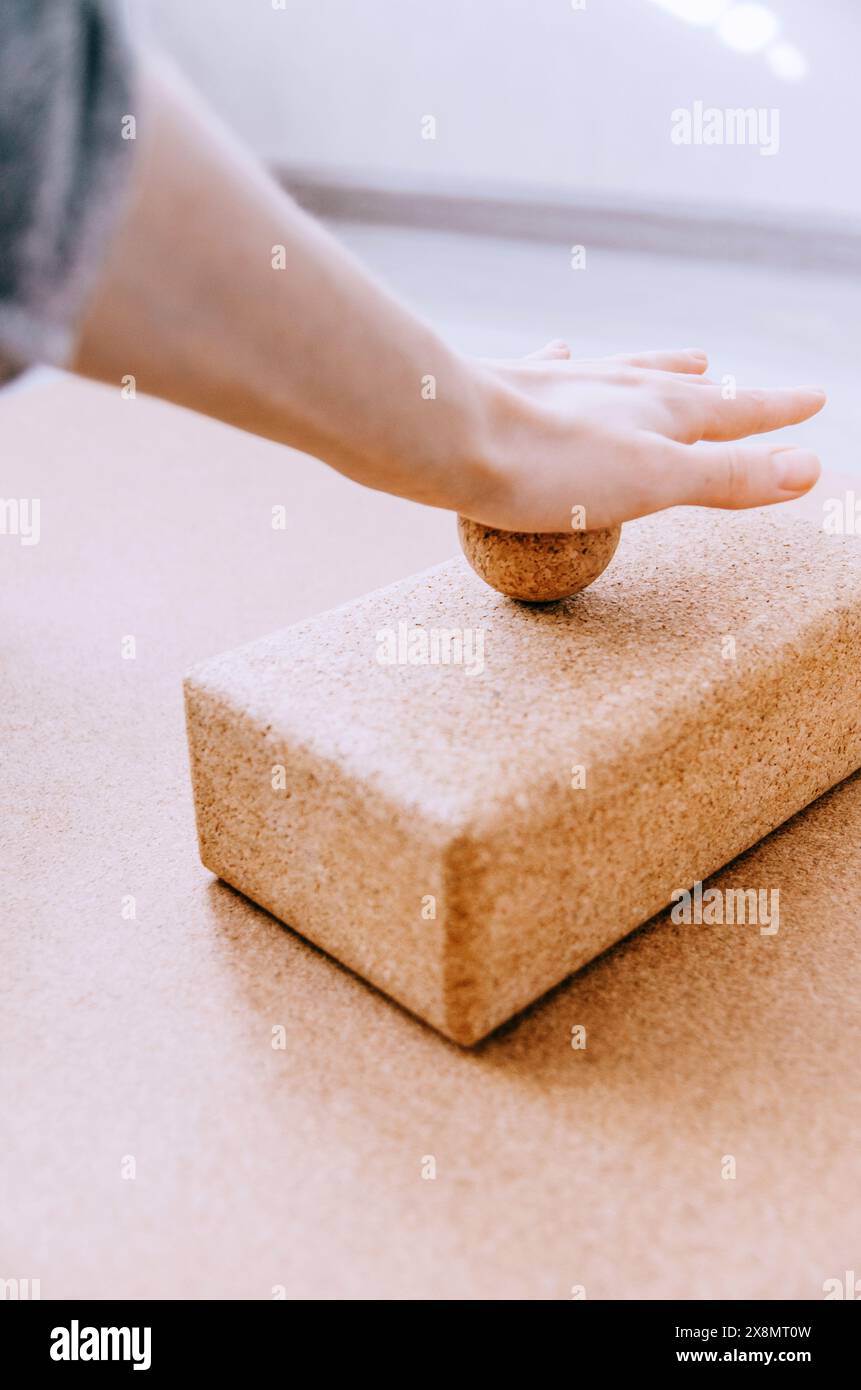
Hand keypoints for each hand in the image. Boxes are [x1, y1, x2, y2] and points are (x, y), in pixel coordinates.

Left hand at [462, 342, 824, 531]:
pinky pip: (556, 369)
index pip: (736, 412)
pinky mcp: (516, 387)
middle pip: (682, 386)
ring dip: (660, 365)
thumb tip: (811, 466)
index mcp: (661, 412)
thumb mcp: (655, 482)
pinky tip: (563, 351)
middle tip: (740, 380)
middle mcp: (620, 386)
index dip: (778, 412)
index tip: (815, 399)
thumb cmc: (552, 469)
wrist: (450, 433)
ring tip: (685, 357)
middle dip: (719, 391)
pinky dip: (572, 363)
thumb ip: (730, 475)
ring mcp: (569, 384)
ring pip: (628, 369)